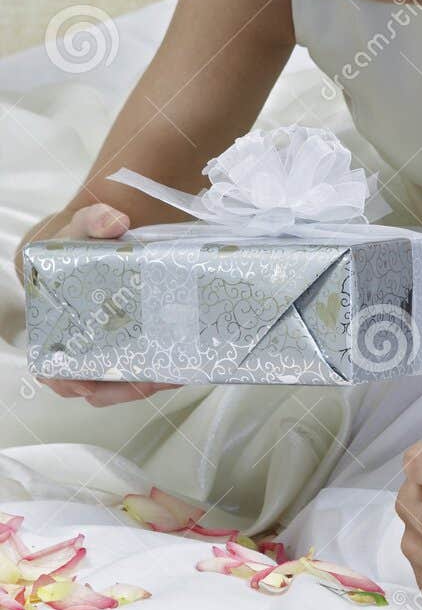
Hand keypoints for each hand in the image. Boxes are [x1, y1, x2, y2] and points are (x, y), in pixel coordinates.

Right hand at [29, 203, 180, 406]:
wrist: (114, 235)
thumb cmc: (86, 238)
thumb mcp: (86, 225)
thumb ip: (95, 219)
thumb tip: (114, 221)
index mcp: (57, 321)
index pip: (52, 365)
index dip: (65, 381)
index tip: (86, 386)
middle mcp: (81, 339)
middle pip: (91, 382)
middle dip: (116, 390)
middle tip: (142, 384)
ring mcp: (111, 343)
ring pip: (122, 381)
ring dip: (144, 384)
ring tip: (167, 378)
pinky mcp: (138, 340)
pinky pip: (148, 366)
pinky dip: (163, 372)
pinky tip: (181, 369)